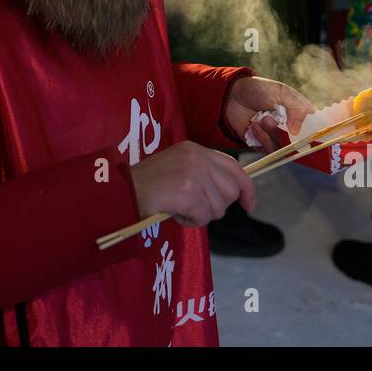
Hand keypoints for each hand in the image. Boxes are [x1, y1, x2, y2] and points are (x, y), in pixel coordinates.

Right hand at [129, 141, 256, 224]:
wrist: (122, 191)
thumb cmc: (147, 185)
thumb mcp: (178, 168)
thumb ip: (203, 175)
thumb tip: (229, 194)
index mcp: (196, 149)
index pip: (234, 166)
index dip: (246, 187)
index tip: (249, 204)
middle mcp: (197, 157)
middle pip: (231, 190)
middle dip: (217, 206)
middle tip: (195, 208)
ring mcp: (193, 173)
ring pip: (219, 207)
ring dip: (201, 215)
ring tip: (179, 208)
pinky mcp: (188, 191)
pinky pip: (204, 217)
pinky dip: (191, 221)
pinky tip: (175, 213)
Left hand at [223, 76, 315, 153]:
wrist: (232, 95)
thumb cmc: (259, 89)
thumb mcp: (281, 92)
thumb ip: (295, 108)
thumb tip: (297, 131)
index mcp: (300, 114)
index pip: (315, 129)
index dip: (315, 135)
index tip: (310, 137)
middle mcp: (291, 128)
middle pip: (298, 143)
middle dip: (284, 134)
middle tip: (270, 119)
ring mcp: (276, 137)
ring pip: (282, 148)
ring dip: (271, 134)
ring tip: (261, 119)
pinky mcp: (263, 144)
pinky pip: (268, 151)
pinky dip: (261, 139)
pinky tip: (253, 125)